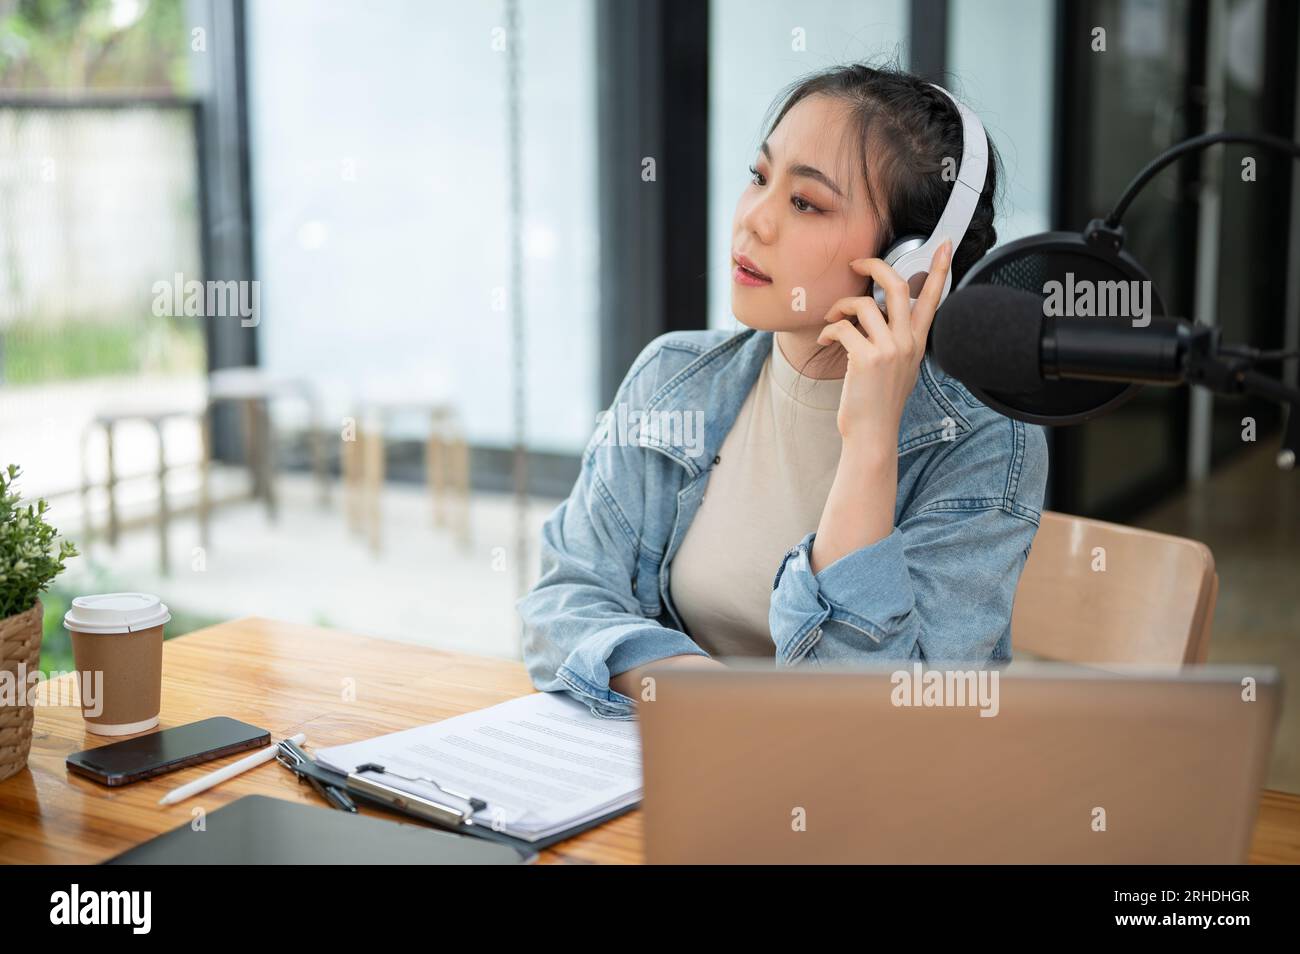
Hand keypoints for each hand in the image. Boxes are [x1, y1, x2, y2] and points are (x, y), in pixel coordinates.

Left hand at [816, 239, 952, 448]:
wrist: (872, 434)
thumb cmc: (879, 401)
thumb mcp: (900, 368)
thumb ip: (897, 340)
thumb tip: (877, 315)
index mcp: (917, 342)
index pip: (933, 298)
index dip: (940, 269)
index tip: (945, 244)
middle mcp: (907, 342)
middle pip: (897, 286)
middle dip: (874, 266)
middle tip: (856, 262)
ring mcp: (888, 349)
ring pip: (863, 304)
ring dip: (840, 305)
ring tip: (831, 317)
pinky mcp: (866, 358)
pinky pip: (842, 327)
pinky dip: (829, 329)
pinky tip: (826, 338)